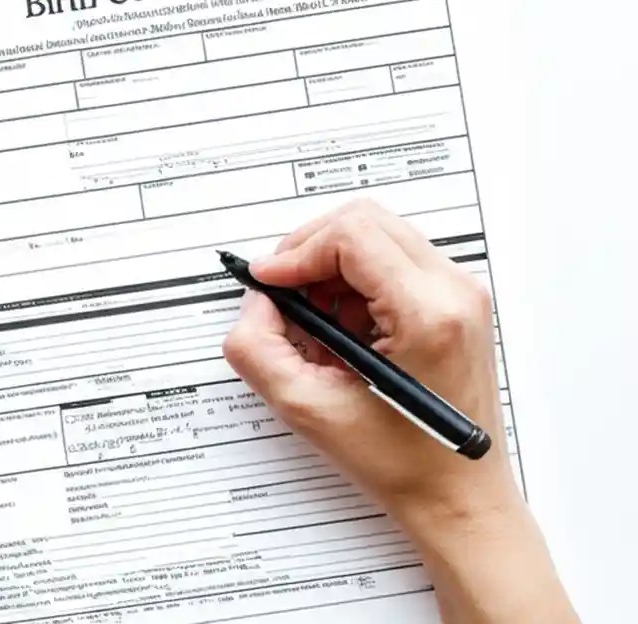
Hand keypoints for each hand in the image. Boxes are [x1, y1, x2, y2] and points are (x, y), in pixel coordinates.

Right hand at [223, 200, 514, 523]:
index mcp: (428, 314)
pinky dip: (355, 283)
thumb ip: (259, 347)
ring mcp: (461, 296)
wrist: (458, 496)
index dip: (296, 253)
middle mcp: (454, 294)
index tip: (269, 282)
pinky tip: (344, 331)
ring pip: (378, 236)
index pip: (351, 235)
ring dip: (333, 269)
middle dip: (311, 251)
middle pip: (365, 221)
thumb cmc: (406, 464)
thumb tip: (257, 304)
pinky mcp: (456, 304)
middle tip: (284, 294)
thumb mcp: (307, 409)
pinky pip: (394, 261)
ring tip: (318, 324)